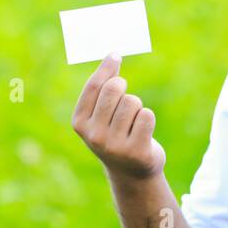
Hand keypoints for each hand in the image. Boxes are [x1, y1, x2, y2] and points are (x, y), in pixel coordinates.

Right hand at [72, 54, 165, 179]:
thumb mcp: (101, 114)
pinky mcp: (137, 151)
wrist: (130, 172)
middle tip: (124, 97)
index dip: (106, 67)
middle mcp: (94, 135)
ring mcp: (115, 145)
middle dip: (122, 87)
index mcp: (79, 123)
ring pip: (132, 102)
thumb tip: (112, 56)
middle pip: (113, 90)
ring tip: (132, 123)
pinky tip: (142, 133)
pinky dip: (147, 119)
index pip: (94, 87)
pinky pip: (147, 116)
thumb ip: (103, 88)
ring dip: (136, 107)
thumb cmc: (114, 134)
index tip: (115, 55)